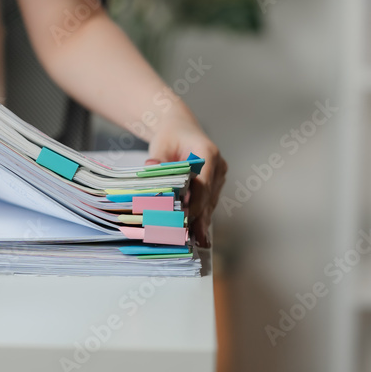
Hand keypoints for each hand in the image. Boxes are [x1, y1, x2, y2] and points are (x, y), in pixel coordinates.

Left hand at [147, 114, 226, 246]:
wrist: (180, 129)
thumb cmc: (170, 136)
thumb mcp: (160, 145)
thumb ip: (158, 159)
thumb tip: (151, 168)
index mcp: (208, 152)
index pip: (203, 182)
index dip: (195, 202)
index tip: (186, 218)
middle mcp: (218, 166)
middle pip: (208, 196)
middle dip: (198, 218)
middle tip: (190, 238)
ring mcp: (219, 176)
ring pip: (210, 202)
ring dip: (201, 220)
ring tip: (194, 242)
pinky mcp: (215, 185)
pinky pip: (208, 202)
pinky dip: (200, 216)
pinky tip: (196, 235)